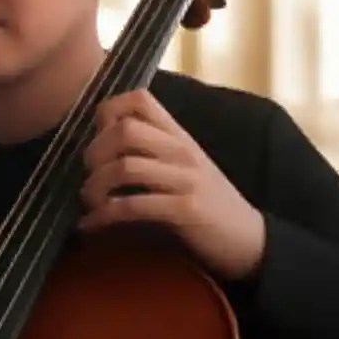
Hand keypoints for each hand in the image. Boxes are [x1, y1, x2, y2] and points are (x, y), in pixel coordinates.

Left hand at [78, 89, 265, 279]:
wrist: (249, 239)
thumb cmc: (208, 203)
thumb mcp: (183, 167)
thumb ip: (152, 150)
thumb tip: (100, 148)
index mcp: (179, 136)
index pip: (140, 99)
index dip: (108, 112)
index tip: (97, 139)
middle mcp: (182, 151)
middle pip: (125, 130)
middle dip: (94, 153)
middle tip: (89, 175)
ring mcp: (186, 179)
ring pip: (125, 167)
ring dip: (95, 187)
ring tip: (90, 202)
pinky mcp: (185, 211)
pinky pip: (133, 207)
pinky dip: (104, 216)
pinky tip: (91, 225)